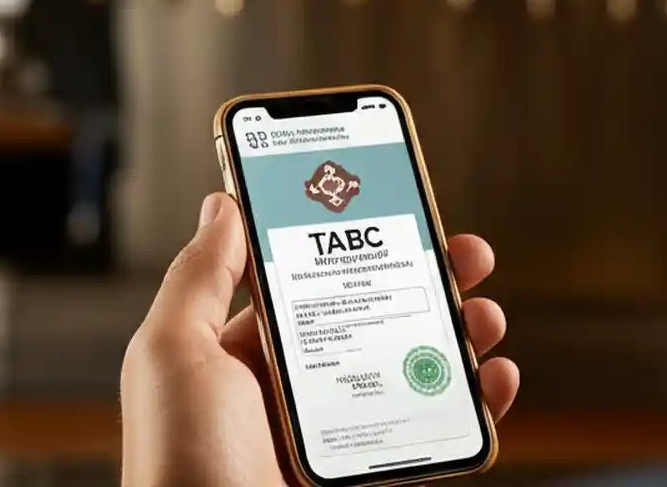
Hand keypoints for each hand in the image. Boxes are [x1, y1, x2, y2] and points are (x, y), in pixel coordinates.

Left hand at [121, 193, 519, 486]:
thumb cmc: (177, 463)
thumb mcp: (172, 353)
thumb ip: (199, 276)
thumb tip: (222, 205)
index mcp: (242, 357)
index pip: (307, 286)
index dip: (352, 246)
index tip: (392, 211)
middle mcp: (291, 393)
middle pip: (374, 321)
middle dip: (424, 284)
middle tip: (465, 257)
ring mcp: (334, 437)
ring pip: (411, 373)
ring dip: (459, 338)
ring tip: (487, 317)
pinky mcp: (366, 477)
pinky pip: (431, 437)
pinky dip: (473, 407)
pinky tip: (494, 381)